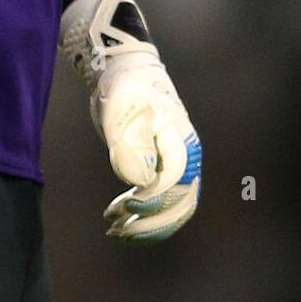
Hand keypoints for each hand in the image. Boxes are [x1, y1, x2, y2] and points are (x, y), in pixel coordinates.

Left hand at [59, 0, 200, 243]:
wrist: (124, 72)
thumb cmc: (124, 86)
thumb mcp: (120, 110)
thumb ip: (129, 145)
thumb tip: (138, 181)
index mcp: (180, 140)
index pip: (175, 181)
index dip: (153, 199)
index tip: (126, 205)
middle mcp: (185, 156)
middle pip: (180, 203)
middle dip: (151, 222)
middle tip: (117, 228)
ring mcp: (176, 164)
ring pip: (174, 208)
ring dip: (148, 225)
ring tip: (115, 229)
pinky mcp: (163, 169)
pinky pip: (163, 202)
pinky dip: (145, 217)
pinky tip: (120, 220)